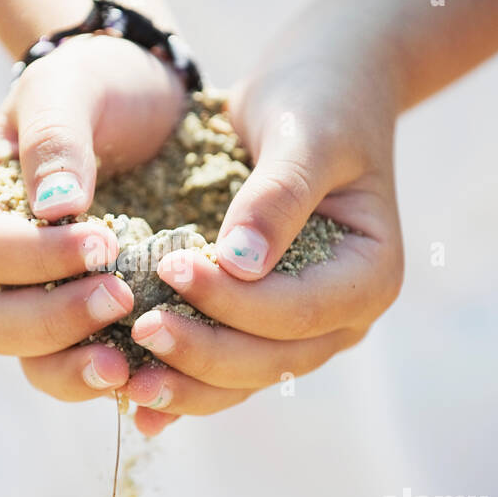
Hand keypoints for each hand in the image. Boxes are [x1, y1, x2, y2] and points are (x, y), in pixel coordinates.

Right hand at [0, 33, 185, 396]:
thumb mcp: (70, 88)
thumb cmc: (96, 85)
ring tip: (128, 368)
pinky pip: (80, 367)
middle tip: (123, 299)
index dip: (36, 256)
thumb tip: (55, 207)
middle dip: (56, 319)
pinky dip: (110, 381)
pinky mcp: (82, 323)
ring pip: (32, 359)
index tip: (105, 242)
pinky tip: (150, 378)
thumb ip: (56, 140)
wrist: (143, 100)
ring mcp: (34, 299)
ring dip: (75, 370)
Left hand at [124, 56, 404, 434]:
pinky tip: (136, 402)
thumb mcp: (305, 136)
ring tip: (127, 383)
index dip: (233, 301)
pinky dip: (183, 386)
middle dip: (203, 351)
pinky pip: (224, 371)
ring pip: (244, 378)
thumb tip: (240, 264)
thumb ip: (277, 197)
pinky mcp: (262, 328)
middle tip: (139, 329)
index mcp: (370, 275)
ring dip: (187, 386)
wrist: (314, 94)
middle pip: (271, 358)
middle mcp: (342, 317)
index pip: (297, 310)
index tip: (172, 268)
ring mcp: (303, 331)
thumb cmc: (317, 104)